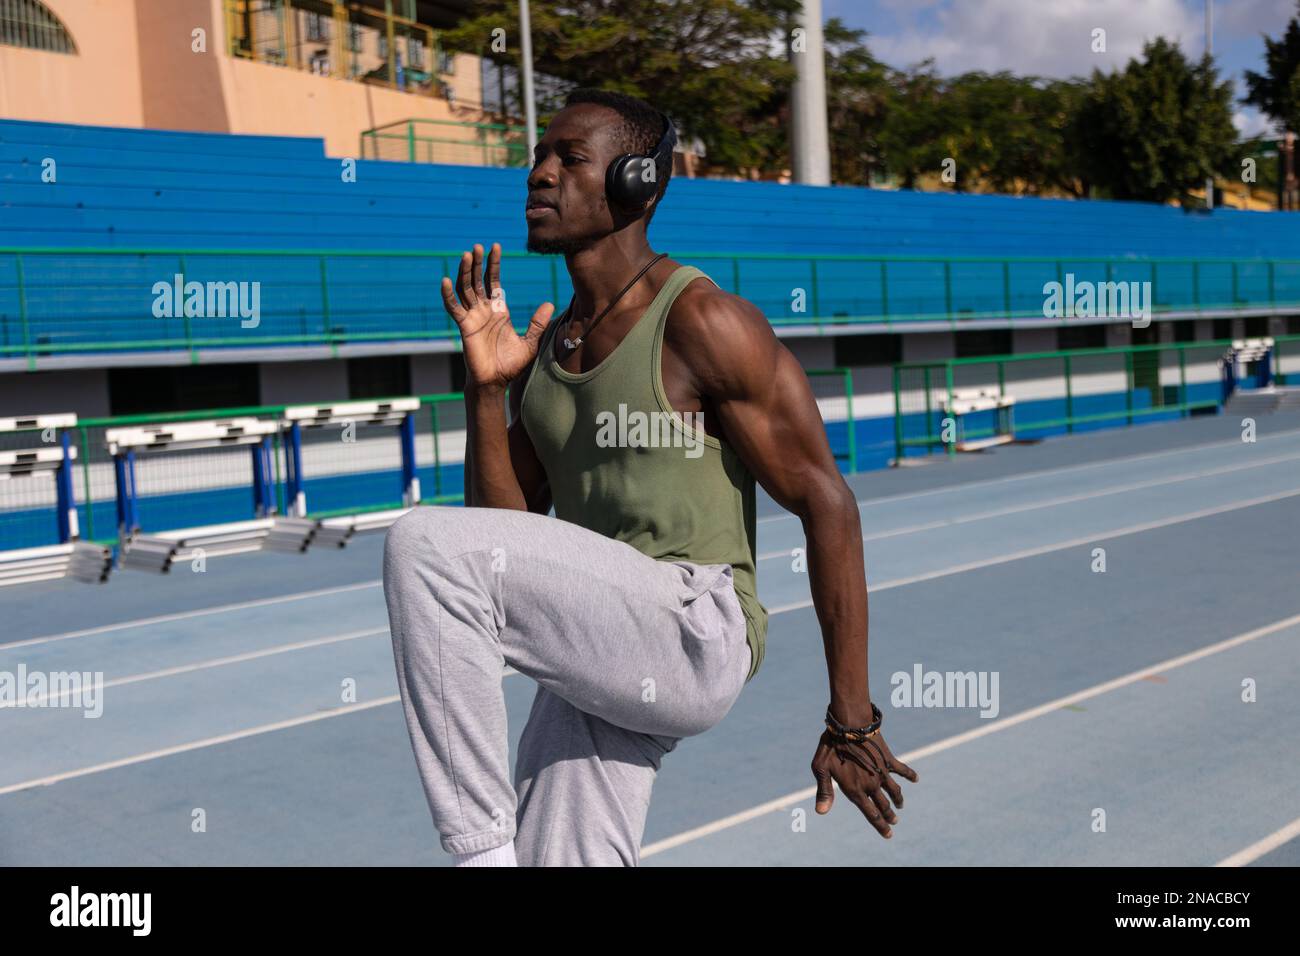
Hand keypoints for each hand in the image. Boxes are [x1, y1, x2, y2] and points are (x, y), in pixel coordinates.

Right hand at [441, 243, 554, 390]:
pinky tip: (445, 280)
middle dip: (478, 264)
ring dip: (465, 273)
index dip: (494, 265)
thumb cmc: (510, 365)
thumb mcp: (530, 342)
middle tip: (478, 246)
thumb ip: (538, 323)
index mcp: (498, 311)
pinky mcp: (464, 327)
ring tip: (467, 255)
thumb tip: (549, 304)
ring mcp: (472, 318)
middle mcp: (483, 311)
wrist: (496, 382)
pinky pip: (453, 308)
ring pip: (465, 289)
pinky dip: (448, 295)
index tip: (496, 247)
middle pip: (477, 281)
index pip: (494, 282)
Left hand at [811, 722, 917, 838]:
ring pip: (894, 791)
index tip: (889, 835)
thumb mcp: (821, 769)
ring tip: (900, 806)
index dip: (880, 826)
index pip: (871, 814)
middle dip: (889, 816)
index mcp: (855, 790)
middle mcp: (871, 785)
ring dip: (898, 800)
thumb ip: (824, 791)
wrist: (848, 725)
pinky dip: (910, 775)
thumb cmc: (831, 746)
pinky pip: (902, 770)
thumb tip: (820, 812)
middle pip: (883, 806)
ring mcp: (882, 773)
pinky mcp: (888, 759)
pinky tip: (915, 779)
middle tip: (894, 822)